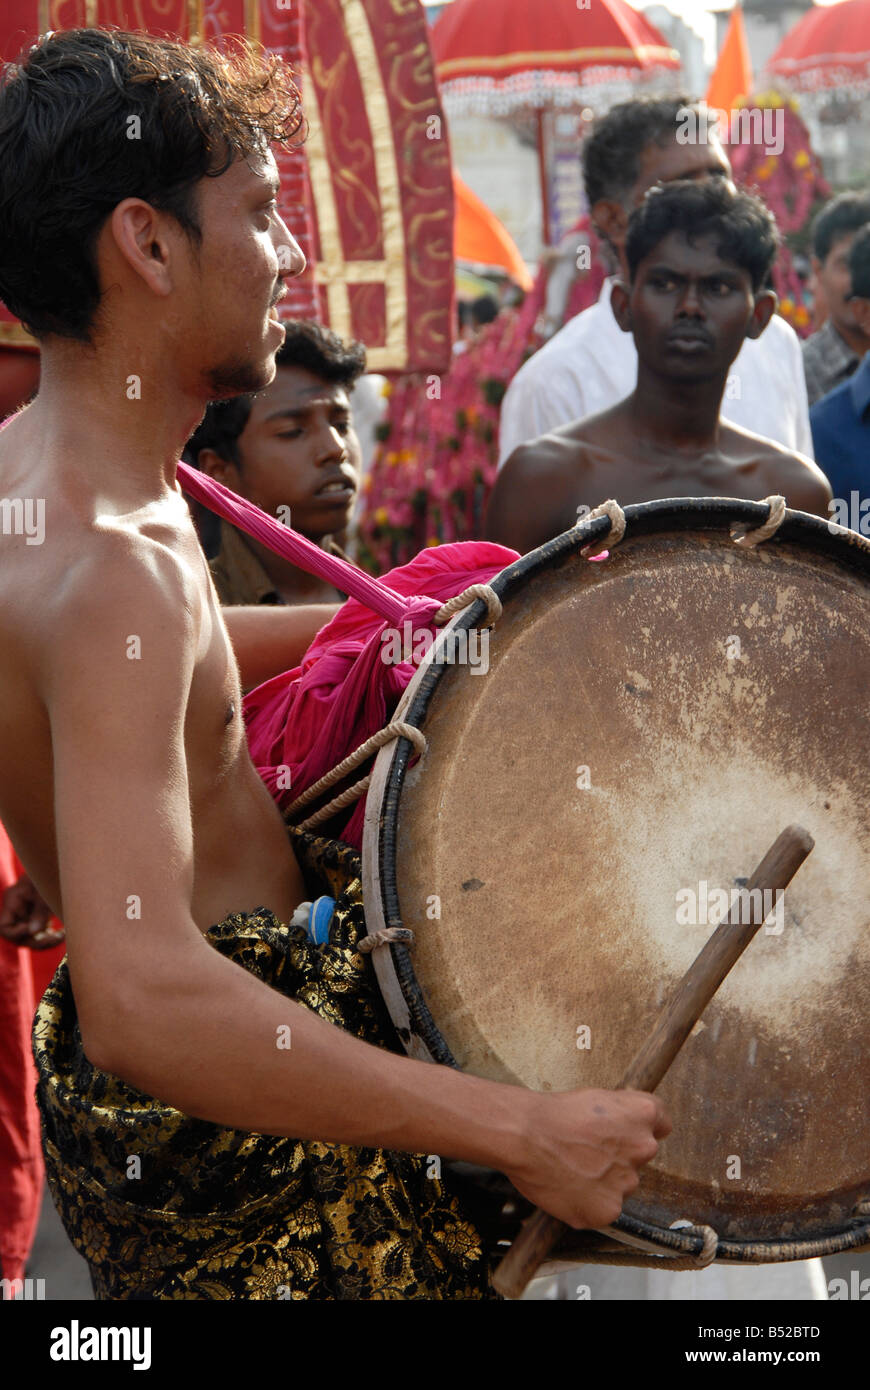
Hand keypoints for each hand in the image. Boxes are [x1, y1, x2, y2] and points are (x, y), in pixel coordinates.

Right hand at [0, 873, 64, 949]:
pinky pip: (39, 933)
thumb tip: (33, 932)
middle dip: (35, 940)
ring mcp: (27, 914)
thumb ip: (40, 912)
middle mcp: (17, 909)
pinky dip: (49, 936)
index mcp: (13, 900)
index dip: (16, 933)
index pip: (4, 926)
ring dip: (44, 941)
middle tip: (56, 938)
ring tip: (61, 936)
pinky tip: (62, 933)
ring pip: (30, 937)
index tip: (33, 931)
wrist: (62, 867)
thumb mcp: (47, 892)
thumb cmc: (52, 874)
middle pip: (18, 936)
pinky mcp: (38, 916)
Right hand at [505, 1088, 670, 1228]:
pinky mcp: (608, 1210)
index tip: (628, 1132)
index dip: (641, 1127)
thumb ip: (621, 1113)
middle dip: (621, 1155)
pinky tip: (568, 1188)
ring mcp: (627, 1182)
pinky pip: (603, 1209)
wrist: (525, 1136)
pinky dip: (588, 1203)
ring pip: (622, 1184)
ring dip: (605, 1181)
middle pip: (640, 1156)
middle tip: (589, 1152)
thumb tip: (624, 1125)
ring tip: (572, 1170)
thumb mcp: (596, 1097)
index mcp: (643, 1114)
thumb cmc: (552, 1113)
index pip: (662, 1124)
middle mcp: (643, 1148)